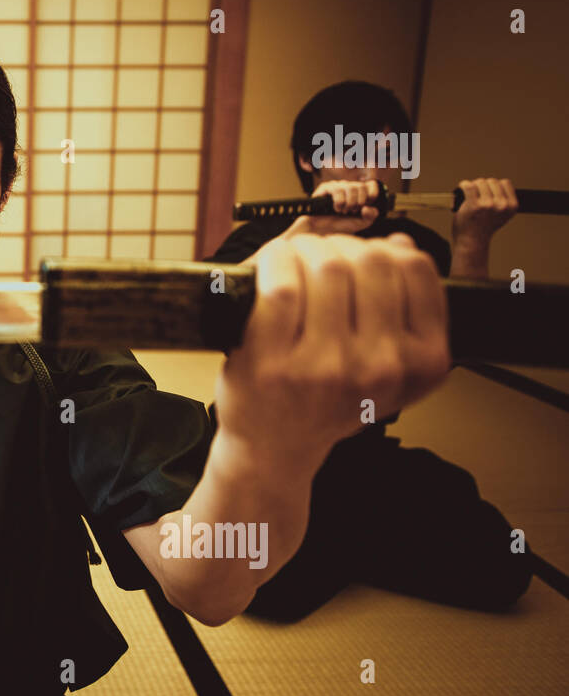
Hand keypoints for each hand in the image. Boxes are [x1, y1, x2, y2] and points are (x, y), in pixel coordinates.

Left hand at [214, 232, 449, 476]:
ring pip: (327, 266)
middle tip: (320, 257)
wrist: (275, 450)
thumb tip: (399, 246)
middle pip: (370, 260)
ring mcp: (327, 364)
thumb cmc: (328, 403)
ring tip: (294, 260)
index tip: (361, 257)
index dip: (384, 249)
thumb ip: (405, 310)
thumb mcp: (389, 367)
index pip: (416, 270)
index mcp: (422, 363)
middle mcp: (381, 366)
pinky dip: (274, 262)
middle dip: (341, 246)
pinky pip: (282, 284)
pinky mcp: (275, 360)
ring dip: (305, 250)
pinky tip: (271, 267)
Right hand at [283, 180, 379, 237]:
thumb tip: (369, 207)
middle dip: (358, 202)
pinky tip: (336, 209)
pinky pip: (336, 188)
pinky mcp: (324, 188)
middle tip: (351, 212)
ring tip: (343, 212)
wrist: (323, 232)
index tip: (365, 206)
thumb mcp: (361, 223)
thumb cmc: (340, 227)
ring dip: (349, 202)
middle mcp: (348, 188)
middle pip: (360, 186)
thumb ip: (371, 215)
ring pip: (350, 187)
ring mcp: (336, 187)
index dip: (371, 195)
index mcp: (358, 193)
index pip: (371, 184)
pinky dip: (339, 201)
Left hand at [454, 177, 516, 244]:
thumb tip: (500, 184)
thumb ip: (504, 201)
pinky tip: (462, 188)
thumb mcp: (502, 215)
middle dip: (483, 186)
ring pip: (480, 182)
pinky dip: (464, 185)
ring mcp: (488, 204)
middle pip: (492, 181)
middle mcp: (502, 205)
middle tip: (476, 195)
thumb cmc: (483, 228)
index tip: (487, 192)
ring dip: (473, 186)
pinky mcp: (474, 205)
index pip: (505, 183)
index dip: (494, 186)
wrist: (471, 241)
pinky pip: (469, 186)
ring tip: (470, 195)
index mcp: (512, 206)